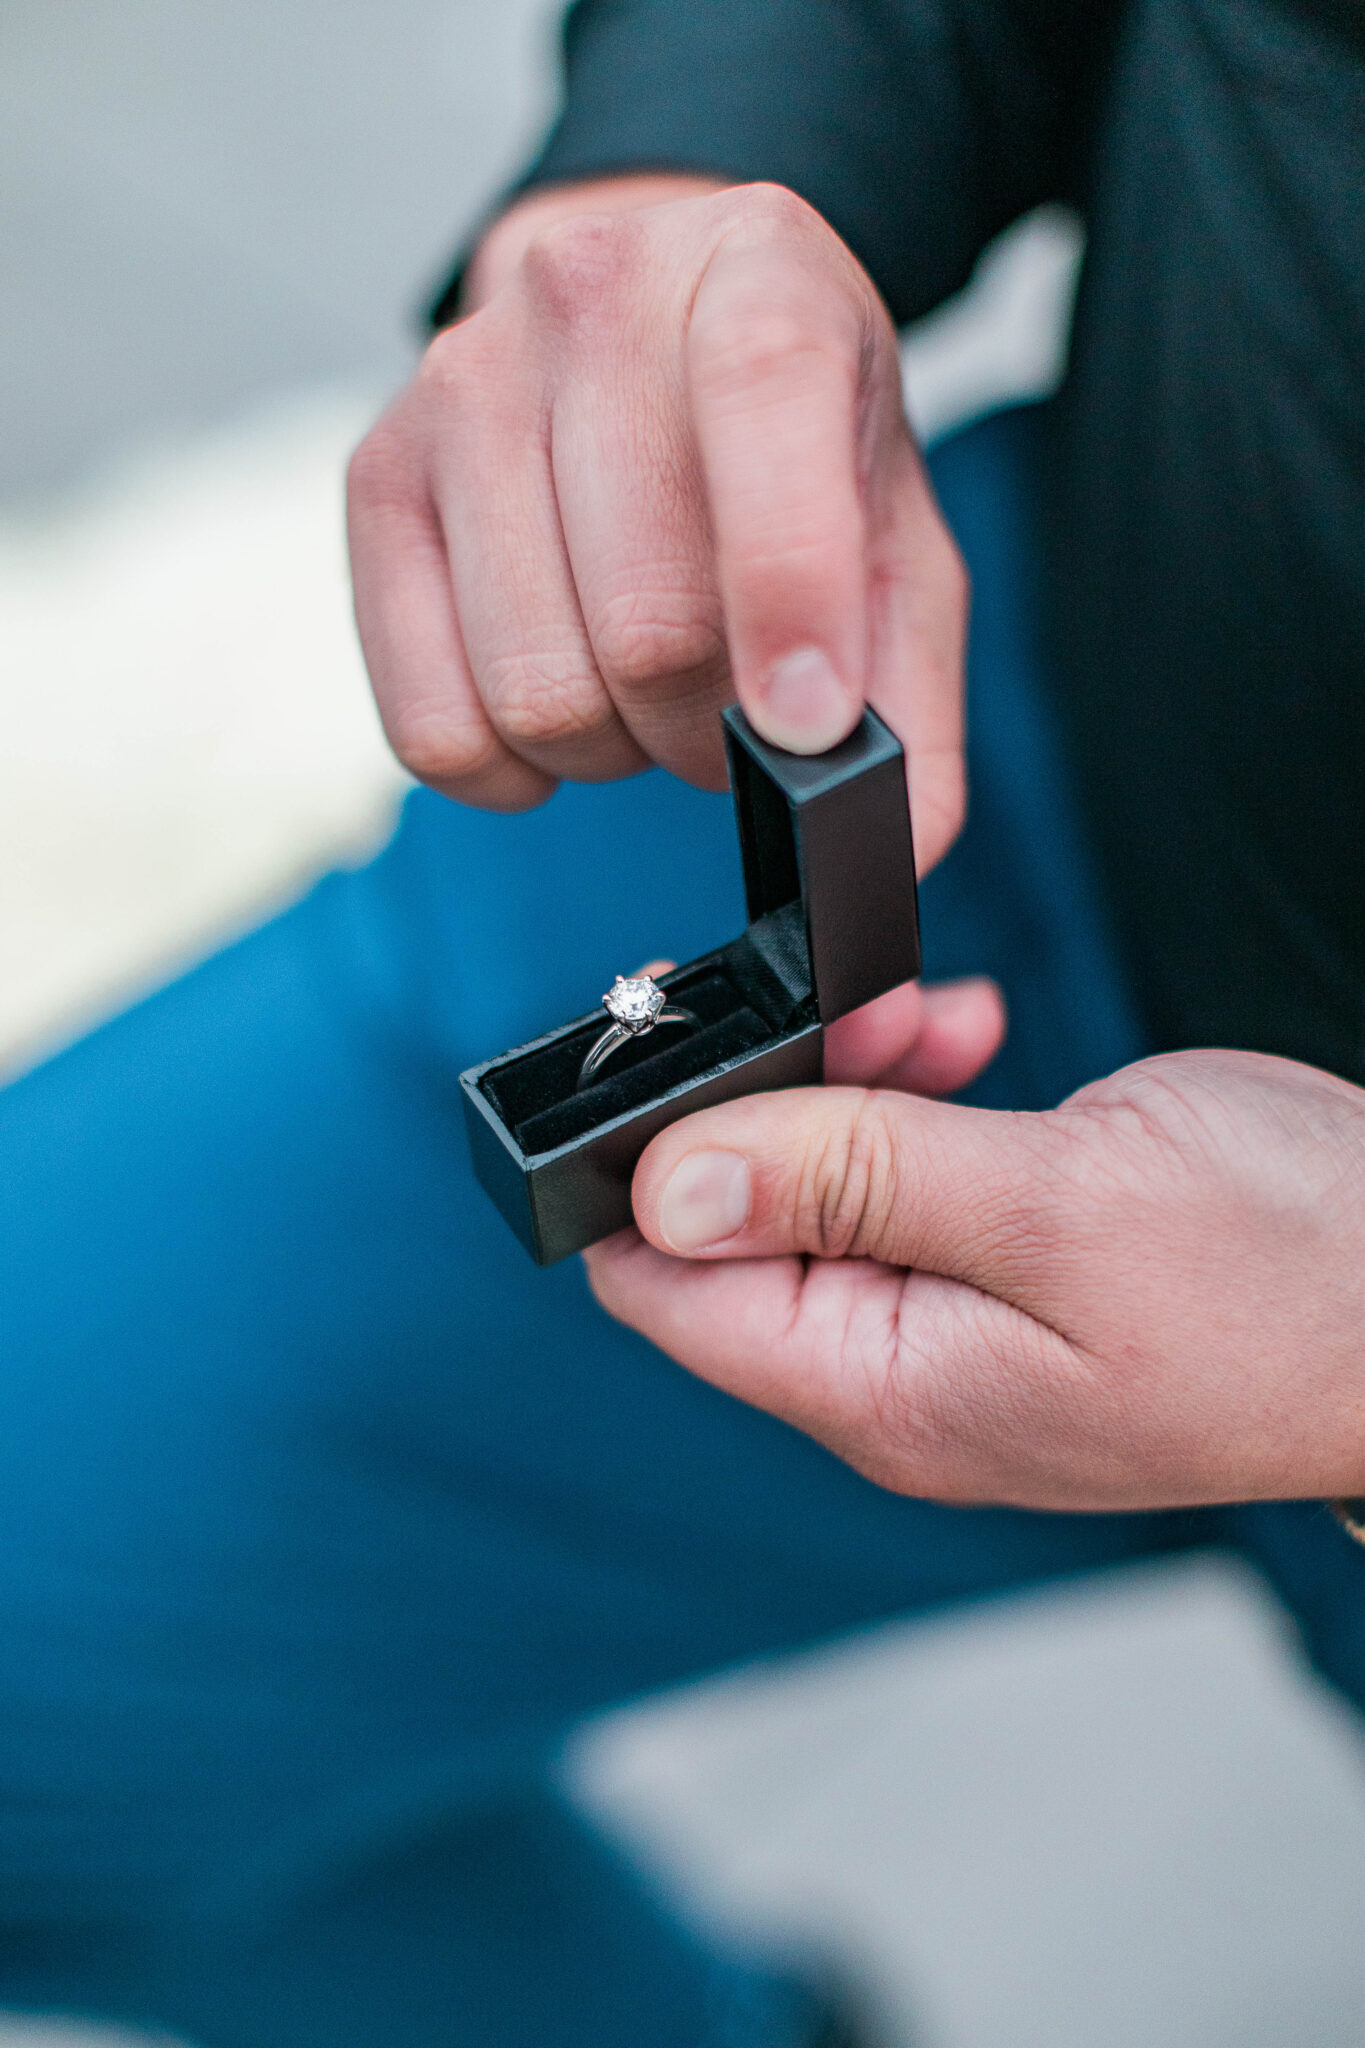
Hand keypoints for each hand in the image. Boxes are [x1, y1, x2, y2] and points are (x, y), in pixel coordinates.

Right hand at [347, 177, 966, 867]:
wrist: (645, 333)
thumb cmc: (784, 451)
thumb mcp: (894, 537)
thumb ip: (909, 690)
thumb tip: (894, 841)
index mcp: (757, 273)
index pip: (765, 403)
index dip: (790, 588)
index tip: (806, 725)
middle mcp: (591, 294)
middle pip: (646, 620)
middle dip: (707, 728)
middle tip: (732, 714)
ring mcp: (462, 382)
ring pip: (537, 690)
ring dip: (612, 747)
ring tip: (642, 688)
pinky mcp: (377, 477)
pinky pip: (431, 723)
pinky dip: (510, 769)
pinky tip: (559, 703)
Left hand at [587, 1032, 1364, 1510]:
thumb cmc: (1296, 1277)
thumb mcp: (1053, 1205)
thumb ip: (850, 1182)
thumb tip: (666, 1186)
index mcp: (883, 1388)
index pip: (667, 1290)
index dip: (651, 1167)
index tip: (700, 1057)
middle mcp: (897, 1373)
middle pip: (735, 1229)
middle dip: (773, 1103)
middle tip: (866, 1020)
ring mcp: (950, 1324)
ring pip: (818, 1186)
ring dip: (855, 1084)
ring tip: (942, 1024)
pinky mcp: (1000, 1268)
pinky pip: (901, 1181)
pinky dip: (917, 1099)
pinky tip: (969, 1042)